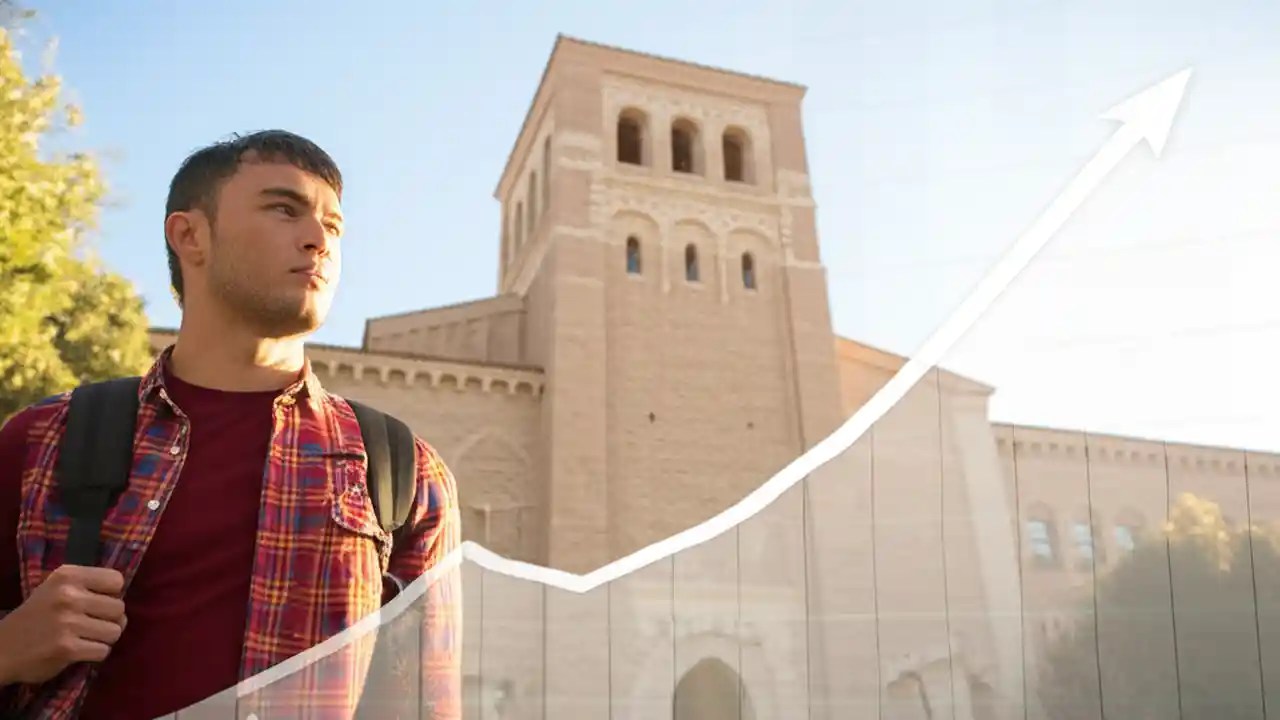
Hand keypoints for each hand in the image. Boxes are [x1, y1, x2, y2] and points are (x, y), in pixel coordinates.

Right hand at [0, 565, 126, 685]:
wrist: (2, 649)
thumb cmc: (36, 616)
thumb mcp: (57, 589)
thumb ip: (88, 586)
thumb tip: (123, 597)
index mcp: (68, 576)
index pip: (116, 580)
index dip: (112, 595)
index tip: (97, 604)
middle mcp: (68, 596)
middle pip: (119, 609)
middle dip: (110, 620)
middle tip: (90, 625)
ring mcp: (67, 622)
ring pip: (115, 632)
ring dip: (103, 639)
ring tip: (85, 638)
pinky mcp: (67, 648)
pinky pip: (103, 651)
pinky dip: (94, 654)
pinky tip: (78, 651)